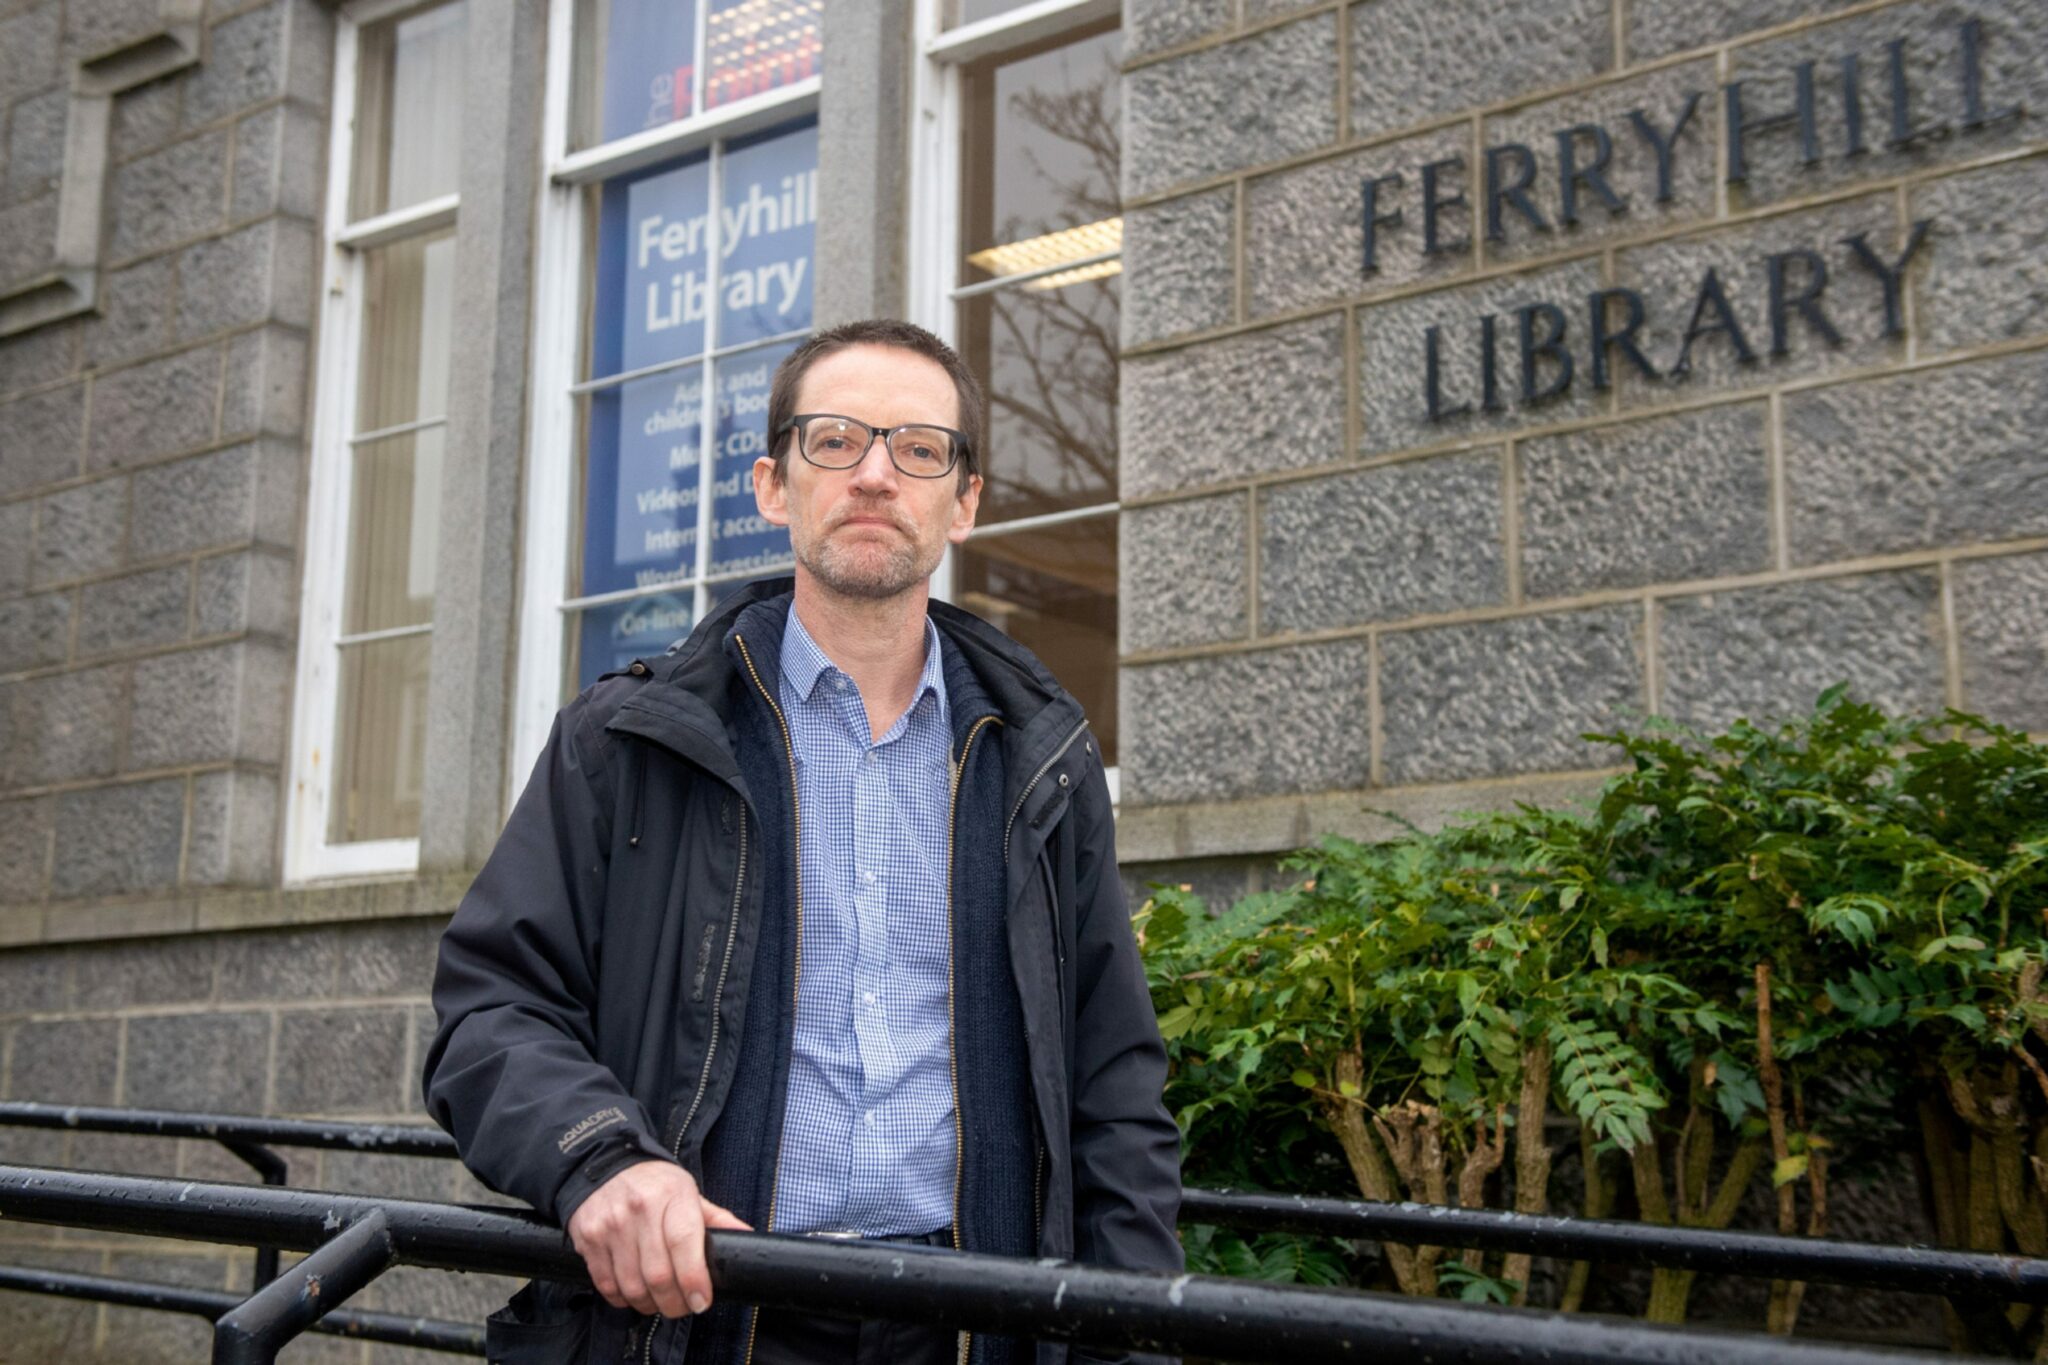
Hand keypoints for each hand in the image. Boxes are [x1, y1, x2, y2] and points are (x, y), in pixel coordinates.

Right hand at [566, 1160, 750, 1316]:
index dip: (694, 1279)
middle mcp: (639, 1209)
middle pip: (658, 1273)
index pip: (684, 1243)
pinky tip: (633, 1293)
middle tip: (683, 1307)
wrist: (603, 1163)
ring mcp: (609, 1225)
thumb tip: (748, 1236)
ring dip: (649, 1304)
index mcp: (672, 1195)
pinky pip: (605, 1284)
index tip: (702, 1301)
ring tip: (659, 1302)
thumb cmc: (654, 1183)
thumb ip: (716, 1218)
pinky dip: (622, 1299)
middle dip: (674, 1302)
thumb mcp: (688, 1191)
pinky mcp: (587, 1240)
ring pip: (631, 1285)